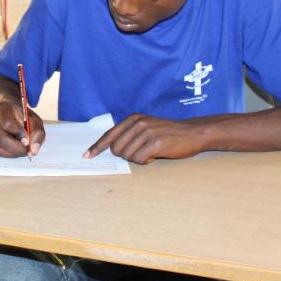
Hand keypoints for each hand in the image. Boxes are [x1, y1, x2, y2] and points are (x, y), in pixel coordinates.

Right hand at [0, 101, 44, 157]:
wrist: (8, 111)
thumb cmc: (22, 115)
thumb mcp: (34, 119)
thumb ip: (37, 133)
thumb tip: (33, 151)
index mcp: (4, 109)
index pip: (8, 123)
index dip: (18, 134)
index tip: (27, 141)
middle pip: (2, 138)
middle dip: (18, 148)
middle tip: (28, 150)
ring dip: (14, 152)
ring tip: (23, 149)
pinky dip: (9, 154)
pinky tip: (16, 150)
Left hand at [84, 114, 207, 164]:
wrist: (193, 133)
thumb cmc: (168, 134)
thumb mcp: (146, 127)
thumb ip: (130, 134)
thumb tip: (111, 148)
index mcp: (133, 119)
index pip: (109, 135)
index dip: (97, 147)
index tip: (87, 155)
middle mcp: (137, 123)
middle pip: (116, 149)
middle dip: (126, 156)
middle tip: (141, 153)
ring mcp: (146, 132)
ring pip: (128, 156)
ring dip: (138, 159)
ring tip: (151, 152)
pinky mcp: (155, 142)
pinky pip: (140, 159)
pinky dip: (146, 161)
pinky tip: (156, 155)